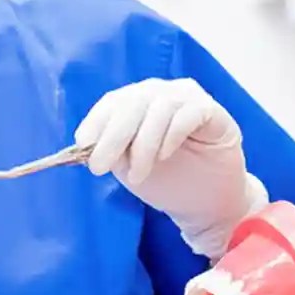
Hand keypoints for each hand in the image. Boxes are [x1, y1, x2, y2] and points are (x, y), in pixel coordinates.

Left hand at [74, 77, 267, 258]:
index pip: (112, 103)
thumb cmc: (165, 179)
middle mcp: (159, 93)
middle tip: (99, 167)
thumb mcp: (129, 167)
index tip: (82, 145)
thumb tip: (87, 147)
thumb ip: (111, 152)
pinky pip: (189, 114)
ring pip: (159, 108)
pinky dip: (171, 135)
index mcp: (135, 102)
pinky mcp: (212, 110)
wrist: (206, 201)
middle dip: (112, 137)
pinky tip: (163, 156)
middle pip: (132, 103)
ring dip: (143, 144)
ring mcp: (187, 98)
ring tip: (137, 174)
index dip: (95, 122)